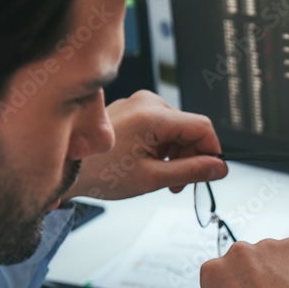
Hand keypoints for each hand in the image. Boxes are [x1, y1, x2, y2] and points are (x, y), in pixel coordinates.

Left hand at [64, 90, 227, 200]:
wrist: (69, 169)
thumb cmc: (101, 173)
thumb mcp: (153, 178)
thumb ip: (191, 171)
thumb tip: (219, 167)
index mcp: (152, 116)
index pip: (202, 127)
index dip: (213, 151)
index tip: (213, 171)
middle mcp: (147, 103)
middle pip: (190, 128)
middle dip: (191, 157)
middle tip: (181, 184)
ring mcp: (139, 105)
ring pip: (177, 129)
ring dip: (178, 154)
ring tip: (164, 178)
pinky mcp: (133, 111)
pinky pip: (162, 127)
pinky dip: (164, 147)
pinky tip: (153, 164)